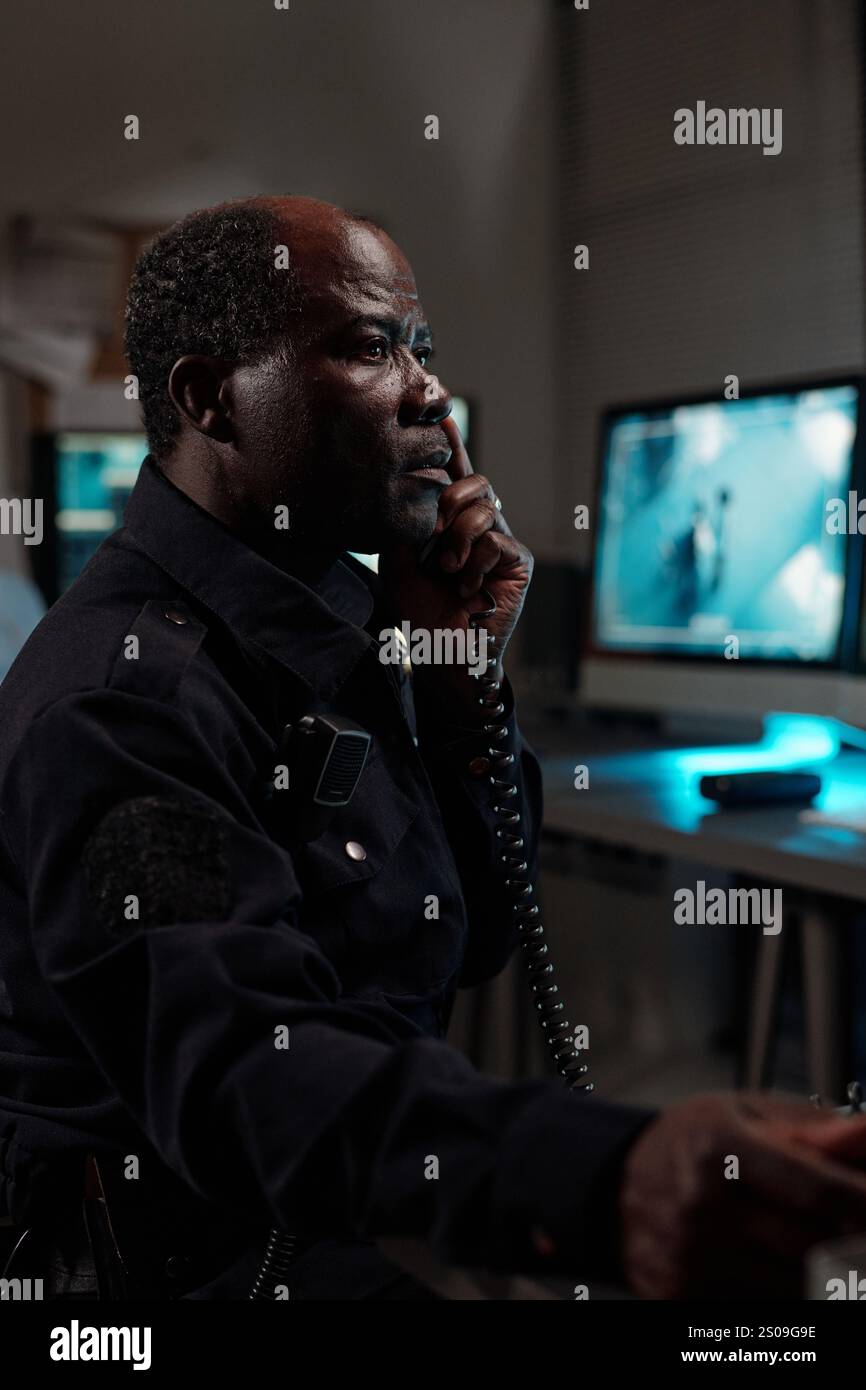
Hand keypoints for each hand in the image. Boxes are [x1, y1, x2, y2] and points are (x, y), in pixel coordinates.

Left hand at [378, 415, 533, 661]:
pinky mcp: (518, 562)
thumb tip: (407, 483)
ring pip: (484, 508)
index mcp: (452, 521)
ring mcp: (502, 542)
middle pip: (475, 481)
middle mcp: (481, 525)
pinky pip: (495, 540)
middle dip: (447, 500)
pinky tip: (467, 587)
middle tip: (433, 535)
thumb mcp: (399, 558)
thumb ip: (406, 520)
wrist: (440, 652)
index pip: (455, 475)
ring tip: (447, 570)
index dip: (452, 443)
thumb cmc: (419, 610)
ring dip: (457, 539)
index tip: (443, 411)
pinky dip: (474, 564)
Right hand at [619, 1091, 865, 1298]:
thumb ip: (818, 1129)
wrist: (618, 1184)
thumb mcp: (750, 1115)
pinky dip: (779, 1291)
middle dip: (850, 1242)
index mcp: (719, 1147)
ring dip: (816, 1270)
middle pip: (814, 1247)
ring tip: (804, 1241)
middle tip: (855, 1231)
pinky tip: (770, 1266)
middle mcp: (701, 1207)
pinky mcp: (681, 1299)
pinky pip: (761, 1308)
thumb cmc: (696, 1143)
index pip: (818, 1193)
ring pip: (794, 1286)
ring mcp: (689, 1260)